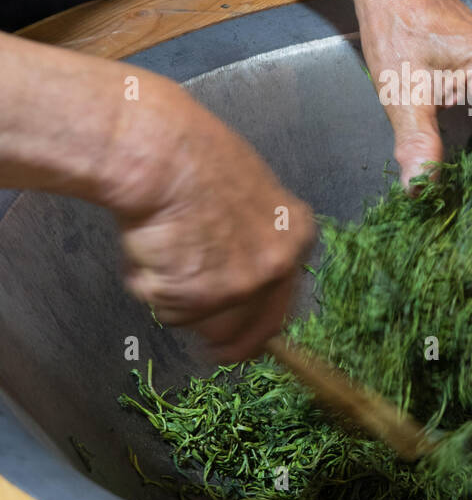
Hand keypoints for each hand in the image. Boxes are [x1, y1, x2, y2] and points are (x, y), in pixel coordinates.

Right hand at [107, 82, 314, 360]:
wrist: (158, 153)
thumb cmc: (193, 157)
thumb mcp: (248, 194)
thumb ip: (252, 239)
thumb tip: (238, 268)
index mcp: (296, 236)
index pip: (284, 303)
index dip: (258, 326)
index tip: (244, 340)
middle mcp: (275, 266)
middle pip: (250, 328)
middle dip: (226, 340)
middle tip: (209, 345)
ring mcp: (238, 285)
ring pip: (198, 318)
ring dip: (175, 296)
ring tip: (161, 247)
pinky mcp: (196, 297)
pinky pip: (164, 306)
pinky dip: (148, 283)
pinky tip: (147, 244)